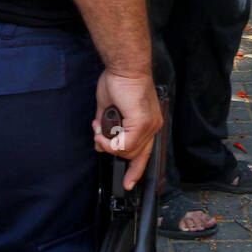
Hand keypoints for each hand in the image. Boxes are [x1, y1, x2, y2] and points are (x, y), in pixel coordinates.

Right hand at [92, 70, 161, 190]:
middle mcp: (152, 126)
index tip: (128, 183)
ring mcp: (149, 125)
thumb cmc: (119, 82)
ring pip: (126, 151)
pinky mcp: (141, 123)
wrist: (124, 67)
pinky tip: (101, 131)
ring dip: (107, 143)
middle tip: (99, 136)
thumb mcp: (111, 110)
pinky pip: (123, 145)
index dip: (135, 170)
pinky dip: (108, 141)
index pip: (144, 153)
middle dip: (111, 149)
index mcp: (148, 123)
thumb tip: (101, 144)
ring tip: (99, 128)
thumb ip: (108, 129)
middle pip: (132, 155)